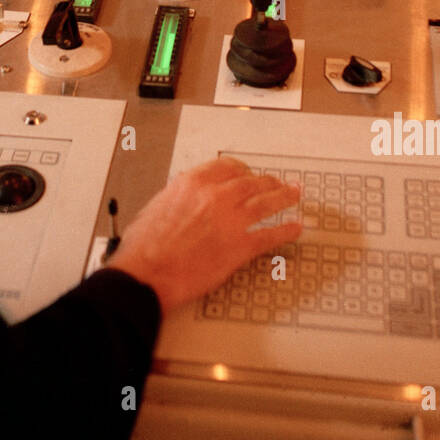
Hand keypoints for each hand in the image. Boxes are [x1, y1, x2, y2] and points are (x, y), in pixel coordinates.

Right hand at [105, 157, 301, 314]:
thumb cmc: (144, 246)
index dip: (243, 170)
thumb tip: (184, 200)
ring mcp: (232, 220)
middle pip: (252, 182)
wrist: (147, 272)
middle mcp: (216, 196)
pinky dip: (286, 231)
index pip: (227, 167)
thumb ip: (178, 198)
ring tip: (294, 194)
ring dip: (284, 197)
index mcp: (193, 183)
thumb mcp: (157, 206)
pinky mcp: (240, 247)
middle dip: (268, 182)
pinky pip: (270, 236)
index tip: (248, 173)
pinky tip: (294, 228)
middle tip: (277, 183)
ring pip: (266, 202)